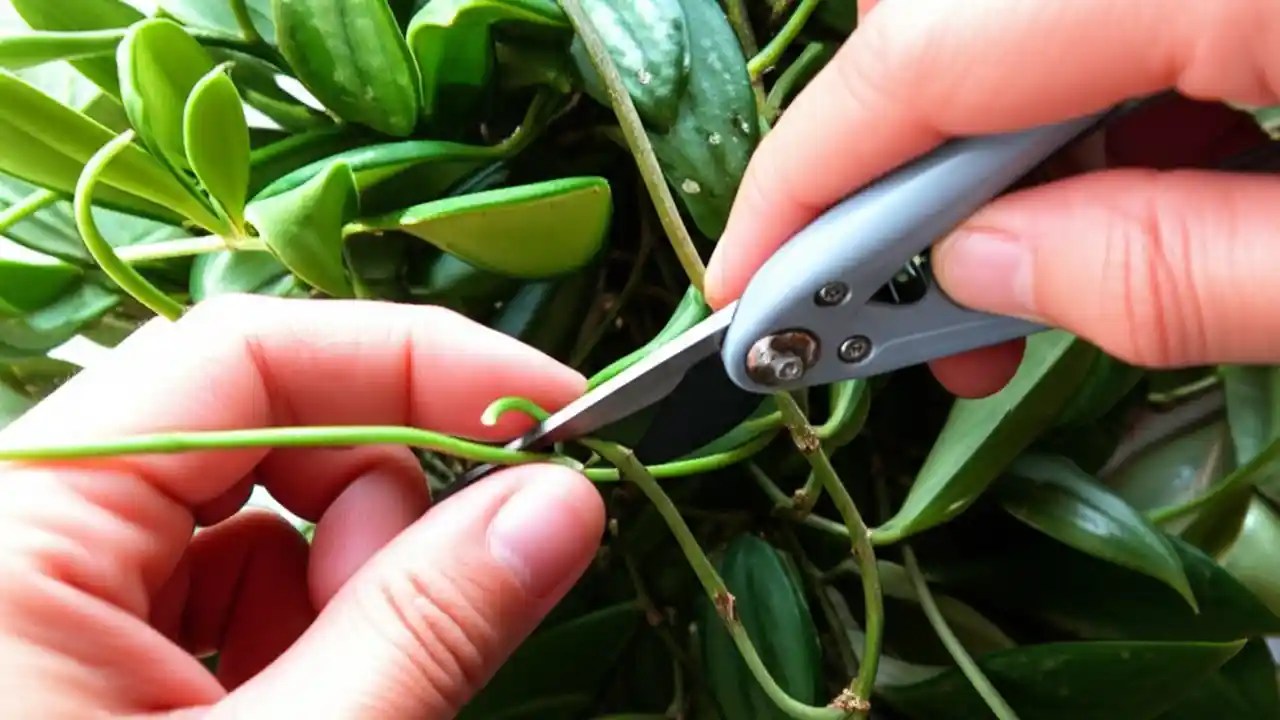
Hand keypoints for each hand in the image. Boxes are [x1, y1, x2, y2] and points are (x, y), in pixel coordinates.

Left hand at [0, 296, 603, 717]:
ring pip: (263, 512)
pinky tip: (303, 704)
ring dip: (346, 586)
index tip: (549, 414)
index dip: (417, 364)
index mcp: (23, 527)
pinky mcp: (89, 640)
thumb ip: (424, 628)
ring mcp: (57, 586)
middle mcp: (27, 528)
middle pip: (265, 425)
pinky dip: (303, 630)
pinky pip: (233, 582)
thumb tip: (565, 503)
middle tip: (435, 620)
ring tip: (350, 697)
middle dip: (379, 509)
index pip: (246, 353)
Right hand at [707, 0, 1278, 396]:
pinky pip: (1092, 9)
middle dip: (905, 173)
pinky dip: (1084, 101)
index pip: (920, 55)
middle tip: (932, 314)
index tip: (748, 286)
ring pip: (1012, 16)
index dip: (806, 177)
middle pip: (946, 20)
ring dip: (998, 148)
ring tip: (1054, 276)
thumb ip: (1172, 271)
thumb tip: (984, 270)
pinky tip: (1156, 186)